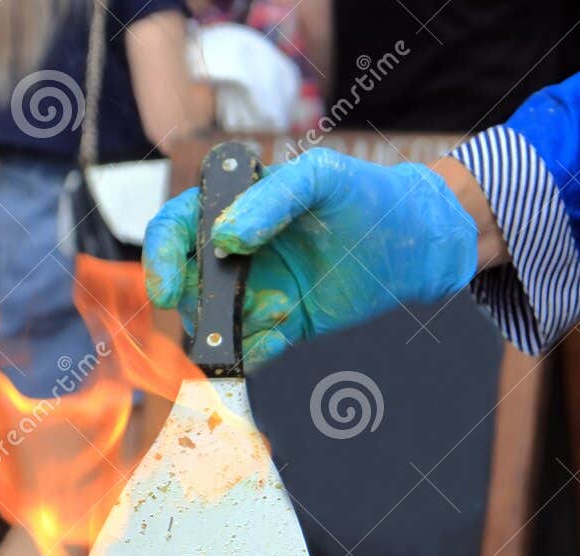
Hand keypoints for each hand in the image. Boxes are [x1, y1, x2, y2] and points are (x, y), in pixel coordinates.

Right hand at [143, 148, 478, 364]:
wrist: (421, 248)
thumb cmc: (371, 198)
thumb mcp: (323, 177)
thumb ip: (273, 197)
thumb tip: (224, 237)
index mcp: (234, 208)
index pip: (174, 231)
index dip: (158, 258)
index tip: (165, 288)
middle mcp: (237, 254)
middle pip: (185, 286)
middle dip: (201, 303)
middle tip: (242, 306)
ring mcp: (257, 295)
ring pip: (213, 326)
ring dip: (234, 330)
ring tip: (284, 311)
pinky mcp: (281, 331)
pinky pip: (249, 353)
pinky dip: (257, 353)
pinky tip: (288, 332)